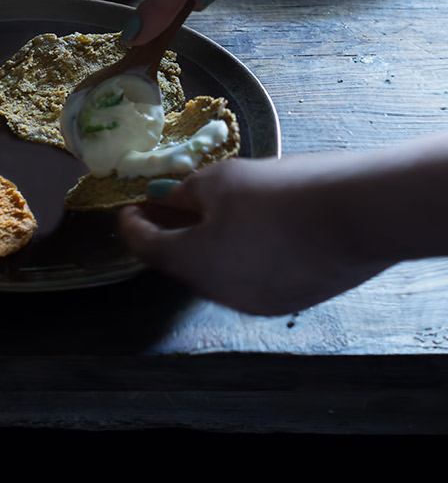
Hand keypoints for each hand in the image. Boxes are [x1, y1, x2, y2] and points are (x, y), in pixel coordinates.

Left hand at [118, 151, 396, 314]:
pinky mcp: (287, 300)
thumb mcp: (220, 180)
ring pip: (216, 271)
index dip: (132, 223)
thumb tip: (160, 199)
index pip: (145, 246)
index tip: (128, 207)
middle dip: (171, 232)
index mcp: (192, 263)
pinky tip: (251, 229)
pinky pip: (249, 276)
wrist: (354, 216)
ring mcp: (254, 302)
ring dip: (205, 244)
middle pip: (181, 262)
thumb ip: (183, 193)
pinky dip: (239, 254)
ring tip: (209, 212)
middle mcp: (217, 293)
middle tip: (167, 205)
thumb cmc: (278, 192)